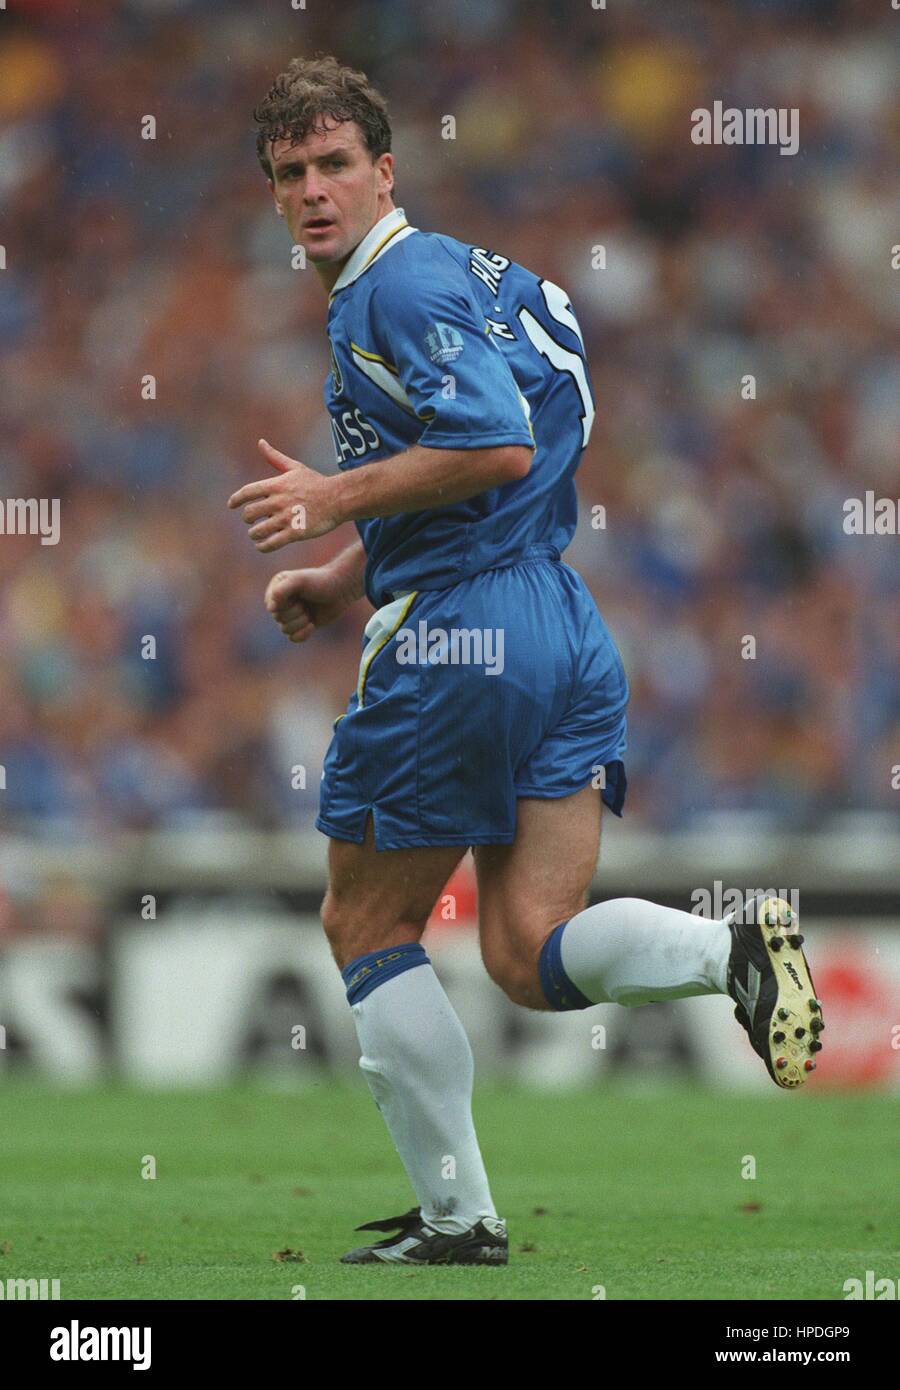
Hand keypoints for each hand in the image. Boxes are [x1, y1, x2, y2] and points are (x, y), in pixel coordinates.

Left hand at [227, 439, 342, 551]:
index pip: (247, 492)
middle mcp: (278, 501)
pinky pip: (272, 543)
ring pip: (258, 531)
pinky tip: (262, 545)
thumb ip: (275, 457)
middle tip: (251, 521)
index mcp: (276, 485)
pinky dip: (263, 546)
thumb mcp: (295, 467)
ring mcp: (286, 518)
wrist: (338, 498)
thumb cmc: (317, 483)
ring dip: (254, 534)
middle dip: (248, 519)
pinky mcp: (295, 533)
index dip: (236, 500)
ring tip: (256, 534)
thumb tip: (260, 442)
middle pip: (250, 514)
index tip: (231, 505)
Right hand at [264, 565, 357, 643]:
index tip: (298, 597)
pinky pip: (293, 638)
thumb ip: (282, 590)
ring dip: (301, 623)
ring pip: (285, 630)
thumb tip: (271, 608)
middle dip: (296, 613)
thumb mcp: (300, 581)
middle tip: (306, 603)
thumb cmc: (321, 581)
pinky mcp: (301, 625)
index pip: (272, 607)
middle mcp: (280, 602)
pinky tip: (312, 624)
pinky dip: (303, 634)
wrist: (341, 589)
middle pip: (278, 619)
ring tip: (310, 612)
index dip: (286, 606)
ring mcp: (290, 614)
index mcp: (276, 589)